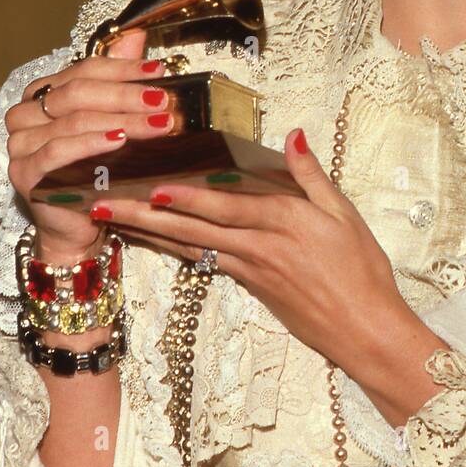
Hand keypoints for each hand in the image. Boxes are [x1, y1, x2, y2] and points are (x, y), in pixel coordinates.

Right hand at [5, 28, 171, 260]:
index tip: (160, 71)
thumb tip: (137, 35)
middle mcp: (26, 114)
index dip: (124, 68)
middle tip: (164, 101)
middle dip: (128, 96)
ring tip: (156, 123)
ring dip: (121, 121)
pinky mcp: (24, 174)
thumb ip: (118, 77)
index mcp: (44, 93)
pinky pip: (59, 152)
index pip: (85, 70)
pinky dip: (91, 145)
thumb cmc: (97, 169)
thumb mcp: (112, 120)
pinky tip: (119, 142)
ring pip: (75, 122)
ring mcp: (21, 144)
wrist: (78, 223)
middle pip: (79, 93)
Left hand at [90, 128, 413, 376]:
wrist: (364, 331)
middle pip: (192, 228)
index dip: (188, 198)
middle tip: (101, 206)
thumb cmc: (362, 270)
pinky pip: (203, 261)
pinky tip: (154, 240)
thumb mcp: (346, 215)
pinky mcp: (249, 286)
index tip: (151, 188)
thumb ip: (312, 175)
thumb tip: (293, 134)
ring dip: (148, 232)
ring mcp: (249, 270)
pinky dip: (174, 248)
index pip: (226, 206)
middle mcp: (257, 247)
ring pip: (189, 246)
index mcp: (283, 223)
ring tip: (112, 219)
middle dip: (143, 216)